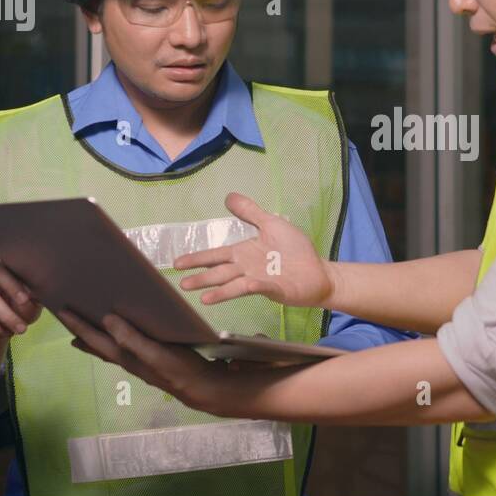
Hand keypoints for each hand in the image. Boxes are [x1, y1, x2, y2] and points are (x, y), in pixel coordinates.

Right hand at [0, 257, 41, 336]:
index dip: (19, 280)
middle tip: (25, 316)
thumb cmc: (21, 305)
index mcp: (9, 261)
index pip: (12, 263)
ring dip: (6, 316)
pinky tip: (5, 331)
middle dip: (13, 293)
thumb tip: (35, 297)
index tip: (26, 298)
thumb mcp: (33, 301)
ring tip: (21, 329)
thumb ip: (36, 296)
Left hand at [55, 309, 221, 410]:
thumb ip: (130, 338)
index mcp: (125, 356)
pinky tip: (125, 333)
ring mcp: (140, 360)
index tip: (61, 310)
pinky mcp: (152, 357)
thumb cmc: (177, 369)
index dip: (78, 326)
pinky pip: (127, 345)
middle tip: (67, 320)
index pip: (95, 339)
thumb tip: (107, 319)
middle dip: (82, 334)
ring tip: (86, 330)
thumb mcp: (153, 353)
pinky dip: (118, 337)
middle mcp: (128, 359)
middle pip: (98, 345)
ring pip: (110, 347)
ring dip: (97, 338)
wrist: (202, 387)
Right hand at [174, 192, 335, 308]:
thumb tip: (228, 196)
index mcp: (243, 254)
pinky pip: (261, 287)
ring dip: (219, 291)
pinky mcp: (274, 289)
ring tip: (202, 298)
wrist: (318, 271)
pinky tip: (245, 286)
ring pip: (234, 285)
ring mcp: (259, 281)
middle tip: (182, 284)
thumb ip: (250, 212)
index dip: (197, 259)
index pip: (215, 256)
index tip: (177, 263)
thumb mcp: (271, 224)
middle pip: (220, 273)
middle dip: (201, 278)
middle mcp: (246, 269)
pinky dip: (251, 286)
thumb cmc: (294, 249)